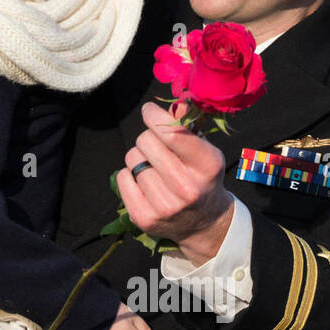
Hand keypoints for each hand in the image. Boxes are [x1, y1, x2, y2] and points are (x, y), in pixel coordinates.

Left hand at [116, 103, 233, 264]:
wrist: (205, 222)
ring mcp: (165, 206)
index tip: (149, 111)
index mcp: (207, 166)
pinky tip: (144, 182)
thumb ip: (186, 127)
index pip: (172, 133)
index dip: (154, 116)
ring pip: (132, 159)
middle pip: (146, 141)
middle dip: (148, 138)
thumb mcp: (205, 151)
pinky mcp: (145, 218)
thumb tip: (170, 106)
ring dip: (139, 158)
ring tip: (154, 168)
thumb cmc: (202, 178)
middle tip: (157, 149)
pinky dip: (129, 174)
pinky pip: (122, 177)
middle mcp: (187, 188)